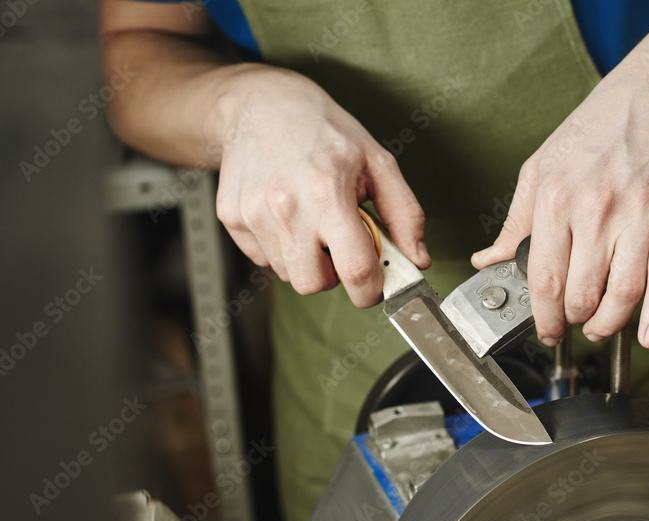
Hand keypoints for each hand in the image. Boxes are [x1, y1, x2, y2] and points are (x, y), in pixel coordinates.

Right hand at [214, 66, 429, 306]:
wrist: (261, 103)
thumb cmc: (323, 129)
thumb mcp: (378, 162)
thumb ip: (405, 214)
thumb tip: (417, 257)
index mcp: (328, 193)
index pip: (355, 271)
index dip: (371, 289)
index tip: (375, 284)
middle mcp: (286, 208)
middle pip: (314, 285)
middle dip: (333, 275)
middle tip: (340, 244)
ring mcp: (254, 214)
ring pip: (288, 275)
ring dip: (307, 260)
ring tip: (312, 221)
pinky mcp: (231, 217)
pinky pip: (263, 260)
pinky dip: (280, 248)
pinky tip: (287, 216)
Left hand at [471, 69, 648, 347]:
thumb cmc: (599, 126)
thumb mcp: (541, 166)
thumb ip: (516, 221)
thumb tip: (489, 259)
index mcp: (555, 200)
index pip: (542, 280)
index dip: (542, 317)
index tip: (545, 329)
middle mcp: (593, 210)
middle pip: (580, 294)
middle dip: (575, 322)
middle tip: (575, 326)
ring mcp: (636, 215)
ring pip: (621, 294)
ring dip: (610, 324)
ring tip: (603, 327)